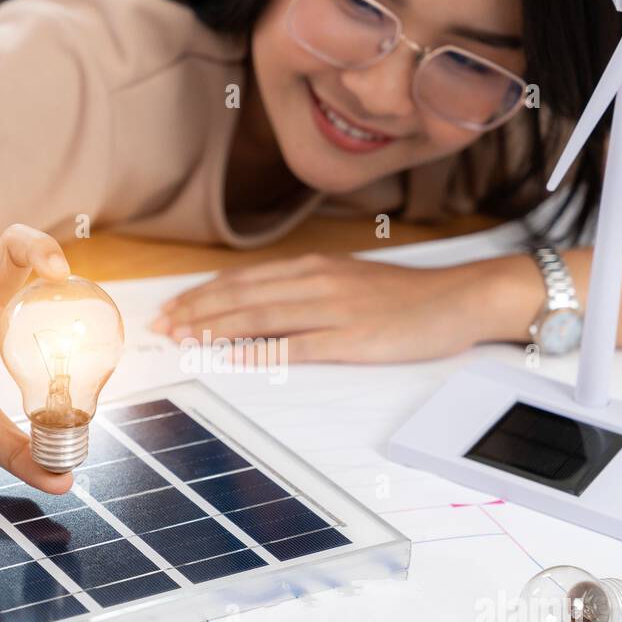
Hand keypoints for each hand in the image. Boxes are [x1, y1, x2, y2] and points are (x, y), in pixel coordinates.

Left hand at [149, 253, 532, 363]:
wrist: (458, 298)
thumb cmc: (406, 296)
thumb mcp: (349, 280)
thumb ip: (307, 289)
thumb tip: (263, 303)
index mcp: (316, 267)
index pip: (245, 279)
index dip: (204, 294)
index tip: (172, 306)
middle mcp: (318, 282)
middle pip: (244, 296)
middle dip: (197, 310)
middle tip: (162, 326)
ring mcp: (335, 309)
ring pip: (262, 315)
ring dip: (217, 327)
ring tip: (184, 338)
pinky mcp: (353, 338)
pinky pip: (299, 344)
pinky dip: (262, 349)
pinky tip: (235, 354)